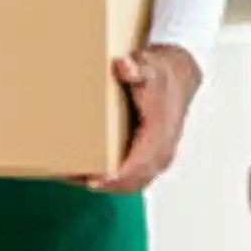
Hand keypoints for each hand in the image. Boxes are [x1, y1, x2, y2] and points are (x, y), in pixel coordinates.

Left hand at [83, 44, 200, 192]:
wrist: (179, 76)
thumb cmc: (162, 75)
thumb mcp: (150, 66)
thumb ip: (137, 67)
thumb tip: (124, 65)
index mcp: (160, 134)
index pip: (140, 164)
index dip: (117, 175)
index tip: (94, 180)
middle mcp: (162, 152)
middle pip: (132, 181)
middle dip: (103, 184)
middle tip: (71, 178)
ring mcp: (159, 158)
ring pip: (132, 183)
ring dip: (105, 185)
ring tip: (73, 178)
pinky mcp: (152, 157)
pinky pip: (133, 177)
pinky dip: (113, 180)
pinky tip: (89, 173)